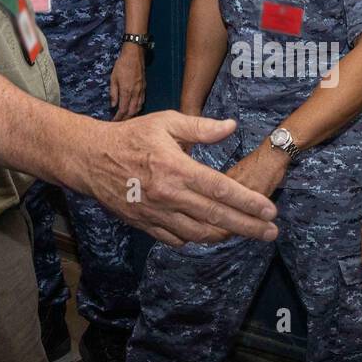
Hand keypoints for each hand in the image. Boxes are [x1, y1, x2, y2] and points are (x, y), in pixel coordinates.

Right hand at [83, 111, 277, 246]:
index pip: (220, 189)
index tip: (270, 210)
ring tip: (246, 233)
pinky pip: (176, 239)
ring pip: (198, 234)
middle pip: (216, 217)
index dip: (248, 202)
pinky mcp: (144, 224)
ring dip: (224, 235)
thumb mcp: (166, 122)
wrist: (89, 159)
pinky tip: (210, 233)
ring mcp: (156, 214)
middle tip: (272, 233)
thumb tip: (231, 127)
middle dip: (248, 227)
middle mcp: (168, 195)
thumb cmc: (131, 137)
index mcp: (176, 168)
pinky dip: (196, 239)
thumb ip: (201, 127)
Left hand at [110, 42, 145, 120]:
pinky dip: (138, 108)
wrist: (134, 55)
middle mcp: (135, 93)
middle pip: (132, 111)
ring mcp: (141, 90)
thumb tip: (112, 105)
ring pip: (138, 107)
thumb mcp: (113, 78)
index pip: (123, 110)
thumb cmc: (121, 65)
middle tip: (119, 122)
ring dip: (133, 115)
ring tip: (126, 118)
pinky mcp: (144, 87)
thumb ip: (113, 93)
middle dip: (125, 119)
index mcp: (127, 91)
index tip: (113, 122)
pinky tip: (134, 109)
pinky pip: (142, 101)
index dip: (118, 117)